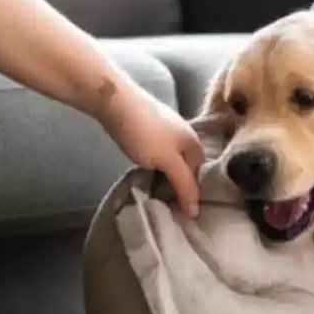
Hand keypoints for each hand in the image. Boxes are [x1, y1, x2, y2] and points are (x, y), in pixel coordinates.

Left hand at [96, 83, 203, 217]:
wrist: (115, 101)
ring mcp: (168, 128)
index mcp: (195, 143)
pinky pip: (158, 150)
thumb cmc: (145, 133)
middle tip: (162, 200)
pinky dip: (153, 160)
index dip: (188, 192)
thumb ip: (184, 186)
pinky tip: (143, 164)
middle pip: (185, 166)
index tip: (174, 209)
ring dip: (163, 171)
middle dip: (176, 181)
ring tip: (151, 185)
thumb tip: (196, 212)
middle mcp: (186, 134)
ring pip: (170, 158)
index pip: (197, 176)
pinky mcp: (150, 125)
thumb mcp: (168, 162)